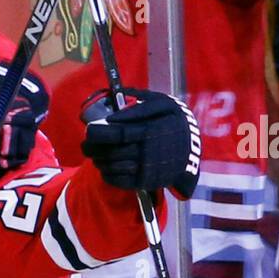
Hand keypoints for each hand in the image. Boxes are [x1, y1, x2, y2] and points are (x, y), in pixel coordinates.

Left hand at [81, 89, 201, 198]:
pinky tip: (104, 167)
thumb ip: (142, 99)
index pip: (118, 133)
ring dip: (98, 161)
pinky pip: (119, 181)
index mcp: (151, 131)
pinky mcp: (144, 182)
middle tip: (85, 145)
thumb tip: (118, 94)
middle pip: (111, 152)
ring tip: (94, 155)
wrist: (192, 151)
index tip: (89, 129)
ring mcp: (146, 169)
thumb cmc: (174, 123)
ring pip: (113, 167)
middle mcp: (147, 152)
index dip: (99, 133)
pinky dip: (107, 175)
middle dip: (93, 148)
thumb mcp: (165, 105)